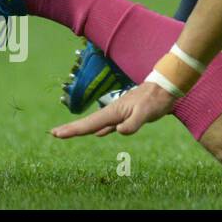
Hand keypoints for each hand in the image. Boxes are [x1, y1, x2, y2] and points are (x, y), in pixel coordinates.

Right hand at [50, 81, 176, 139]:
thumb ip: (133, 122)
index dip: (72, 130)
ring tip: (69, 133)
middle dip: (71, 129)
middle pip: (89, 123)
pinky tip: (99, 133)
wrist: (167, 87)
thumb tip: (118, 130)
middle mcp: (113, 112)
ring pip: (97, 123)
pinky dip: (101, 129)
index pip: (89, 124)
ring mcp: (119, 112)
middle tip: (54, 134)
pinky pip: (109, 124)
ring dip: (83, 128)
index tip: (55, 133)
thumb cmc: (157, 99)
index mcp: (114, 112)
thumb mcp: (146, 112)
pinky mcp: (128, 114)